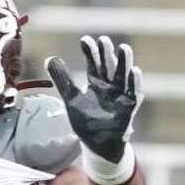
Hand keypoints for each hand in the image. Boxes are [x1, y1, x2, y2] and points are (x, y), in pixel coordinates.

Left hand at [47, 35, 142, 163]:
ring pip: (124, 76)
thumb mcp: (71, 98)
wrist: (98, 145)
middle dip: (107, 54)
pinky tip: (134, 71)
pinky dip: (134, 83)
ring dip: (125, 62)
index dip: (91, 52)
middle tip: (103, 40)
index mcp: (96, 83)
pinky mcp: (128, 108)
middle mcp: (110, 86)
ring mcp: (120, 96)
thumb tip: (49, 58)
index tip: (85, 40)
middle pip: (109, 66)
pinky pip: (133, 94)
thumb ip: (62, 79)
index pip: (94, 64)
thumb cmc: (87, 121)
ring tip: (124, 48)